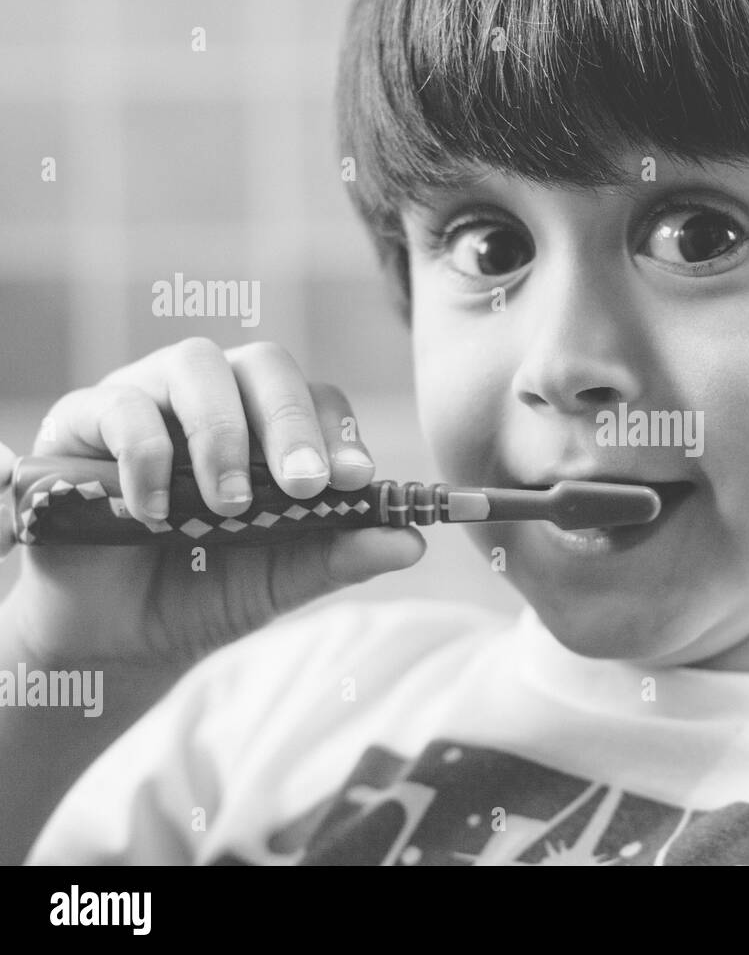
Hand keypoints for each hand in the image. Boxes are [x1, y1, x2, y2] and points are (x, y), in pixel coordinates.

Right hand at [0, 337, 425, 668]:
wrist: (117, 636)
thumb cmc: (207, 591)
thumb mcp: (283, 579)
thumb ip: (343, 554)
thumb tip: (412, 541)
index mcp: (270, 427)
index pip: (318, 400)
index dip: (341, 434)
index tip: (359, 481)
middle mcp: (215, 397)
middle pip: (265, 365)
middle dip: (292, 424)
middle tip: (304, 485)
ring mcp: (149, 398)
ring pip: (195, 364)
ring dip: (223, 434)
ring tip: (228, 505)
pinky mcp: (82, 420)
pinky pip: (120, 406)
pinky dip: (145, 455)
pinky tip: (154, 514)